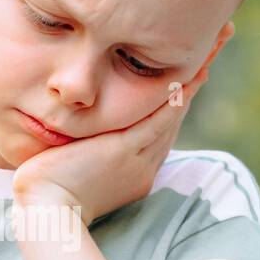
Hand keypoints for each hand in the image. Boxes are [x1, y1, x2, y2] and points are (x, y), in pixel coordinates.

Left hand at [11, 66, 209, 226]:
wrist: (44, 213)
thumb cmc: (47, 194)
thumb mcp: (73, 168)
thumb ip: (85, 150)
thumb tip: (80, 136)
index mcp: (135, 172)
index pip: (160, 128)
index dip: (177, 100)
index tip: (191, 74)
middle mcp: (143, 165)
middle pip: (174, 117)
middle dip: (194, 82)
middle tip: (215, 47)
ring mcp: (137, 158)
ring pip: (172, 114)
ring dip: (194, 81)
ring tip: (213, 49)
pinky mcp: (123, 150)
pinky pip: (159, 118)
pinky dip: (177, 96)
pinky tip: (193, 73)